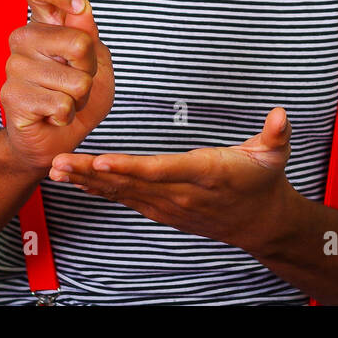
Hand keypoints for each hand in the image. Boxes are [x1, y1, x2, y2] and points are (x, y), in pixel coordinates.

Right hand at [0, 0, 113, 171]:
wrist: (58, 137)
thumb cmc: (77, 95)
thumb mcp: (96, 60)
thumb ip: (88, 31)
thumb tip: (79, 4)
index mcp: (44, 24)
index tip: (74, 5)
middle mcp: (24, 39)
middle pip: (79, 44)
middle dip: (89, 70)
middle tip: (75, 82)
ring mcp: (14, 66)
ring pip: (76, 81)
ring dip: (79, 98)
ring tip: (63, 99)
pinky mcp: (12, 95)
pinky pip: (62, 105)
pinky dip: (67, 115)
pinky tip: (52, 115)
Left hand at [48, 107, 301, 254]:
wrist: (262, 223)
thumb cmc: (263, 181)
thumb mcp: (275, 155)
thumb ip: (275, 133)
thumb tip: (280, 114)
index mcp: (204, 173)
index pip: (161, 169)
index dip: (129, 166)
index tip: (101, 159)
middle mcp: (181, 192)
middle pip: (130, 182)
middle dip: (91, 172)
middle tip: (59, 161)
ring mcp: (169, 204)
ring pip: (122, 193)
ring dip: (88, 181)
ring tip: (57, 169)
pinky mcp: (163, 210)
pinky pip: (126, 199)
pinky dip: (100, 190)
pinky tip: (78, 181)